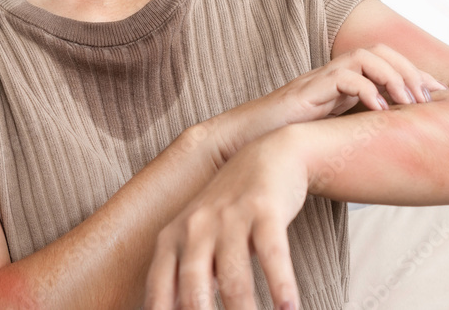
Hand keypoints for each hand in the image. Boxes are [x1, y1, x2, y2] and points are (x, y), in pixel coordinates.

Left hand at [143, 131, 308, 309]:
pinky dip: (281, 285)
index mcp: (171, 240)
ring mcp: (229, 217)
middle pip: (194, 293)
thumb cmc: (230, 209)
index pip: (160, 295)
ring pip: (235, 280)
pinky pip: (272, 253)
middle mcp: (195, 228)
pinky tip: (288, 308)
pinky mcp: (264, 208)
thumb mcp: (196, 237)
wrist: (268, 154)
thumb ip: (184, 278)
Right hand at [212, 44, 445, 164]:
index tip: (439, 94)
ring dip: (395, 77)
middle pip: (381, 51)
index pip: (385, 60)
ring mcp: (321, 79)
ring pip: (367, 57)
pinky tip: (381, 112)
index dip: (415, 73)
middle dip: (410, 71)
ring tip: (410, 103)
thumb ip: (358, 125)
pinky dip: (369, 91)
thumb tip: (396, 140)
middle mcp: (334, 73)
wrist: (247, 140)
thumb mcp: (333, 131)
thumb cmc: (288, 139)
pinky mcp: (310, 91)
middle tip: (429, 98)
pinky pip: (346, 78)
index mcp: (344, 80)